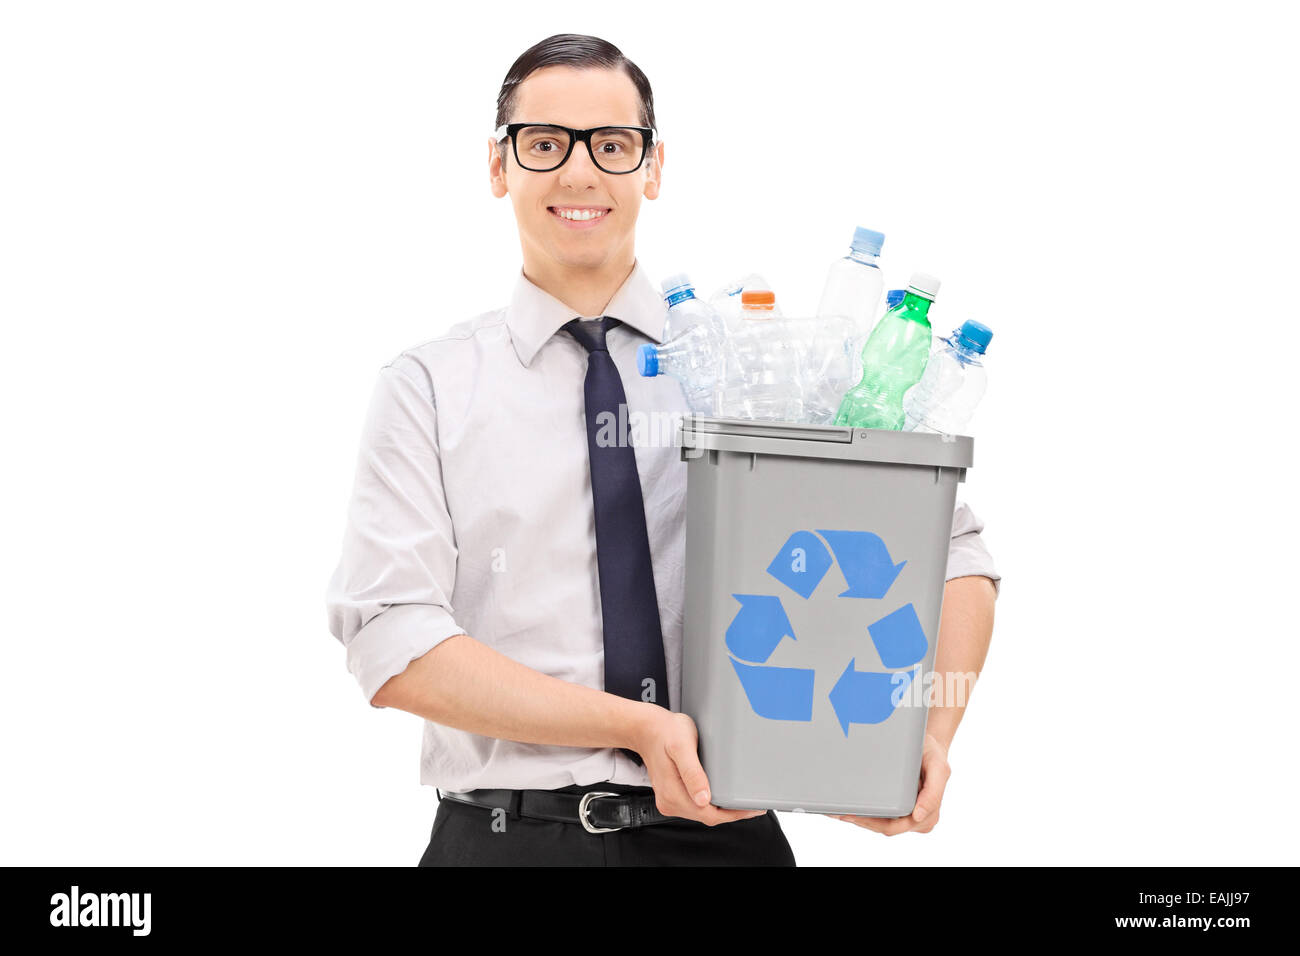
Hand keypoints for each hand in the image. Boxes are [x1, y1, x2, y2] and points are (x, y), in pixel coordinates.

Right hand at [631, 706, 768, 826]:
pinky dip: (712, 804)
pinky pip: (696, 806)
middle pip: (707, 817)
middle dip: (732, 813)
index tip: (753, 809)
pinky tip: (723, 797)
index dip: (734, 814)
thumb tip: (703, 798)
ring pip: (702, 813)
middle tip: (754, 805)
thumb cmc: (665, 732)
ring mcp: (670, 800)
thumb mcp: (681, 746)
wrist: (647, 729)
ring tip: (742, 801)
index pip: (709, 815)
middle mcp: (669, 802)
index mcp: (672, 794)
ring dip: (723, 810)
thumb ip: (693, 773)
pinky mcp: (673, 795)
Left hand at [833, 733, 950, 834]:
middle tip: (838, 812)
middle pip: (884, 827)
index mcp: (928, 813)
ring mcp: (908, 815)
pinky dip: (864, 813)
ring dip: (859, 818)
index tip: (852, 814)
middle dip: (861, 821)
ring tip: (836, 811)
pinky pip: (881, 815)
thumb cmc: (932, 755)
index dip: (872, 822)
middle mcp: (917, 818)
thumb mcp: (939, 768)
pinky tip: (846, 807)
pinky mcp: (899, 808)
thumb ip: (933, 793)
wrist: (929, 745)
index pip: (895, 825)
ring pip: (880, 824)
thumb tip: (917, 816)